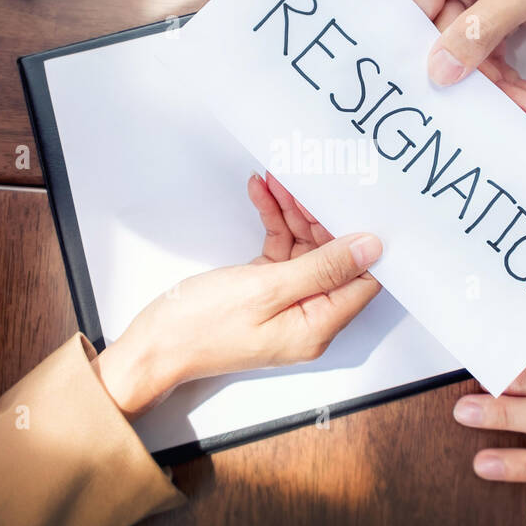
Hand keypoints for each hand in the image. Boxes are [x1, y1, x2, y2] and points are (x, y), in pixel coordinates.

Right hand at [96, 173, 381, 416]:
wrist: (154, 345)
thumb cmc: (201, 326)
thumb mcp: (266, 289)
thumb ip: (323, 268)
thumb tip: (371, 248)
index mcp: (318, 326)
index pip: (362, 279)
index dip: (360, 240)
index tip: (350, 203)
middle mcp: (308, 317)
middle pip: (332, 258)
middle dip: (318, 217)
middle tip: (301, 183)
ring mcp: (286, 303)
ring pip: (305, 249)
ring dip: (292, 213)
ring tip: (276, 180)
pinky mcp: (264, 290)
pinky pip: (280, 251)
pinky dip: (273, 223)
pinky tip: (261, 195)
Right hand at [403, 0, 525, 120]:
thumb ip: (481, 29)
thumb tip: (441, 65)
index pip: (418, 12)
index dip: (426, 52)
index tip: (441, 88)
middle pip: (446, 38)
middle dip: (479, 75)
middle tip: (508, 104)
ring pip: (470, 50)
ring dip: (499, 81)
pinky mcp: (492, 6)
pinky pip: (489, 48)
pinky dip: (509, 72)